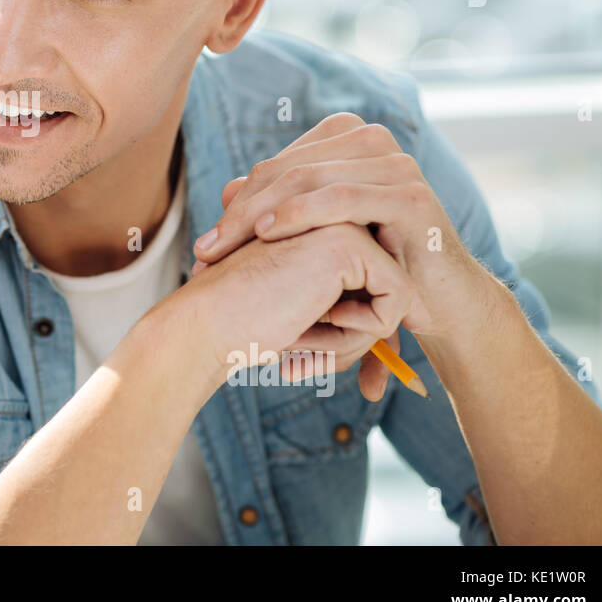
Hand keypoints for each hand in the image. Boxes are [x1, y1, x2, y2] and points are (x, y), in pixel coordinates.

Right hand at [176, 221, 431, 402]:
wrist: (206, 324)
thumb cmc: (247, 329)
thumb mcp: (308, 324)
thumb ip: (344, 330)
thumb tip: (379, 386)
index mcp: (324, 227)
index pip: (374, 292)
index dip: (346, 337)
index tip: (296, 348)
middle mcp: (336, 216)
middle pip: (387, 293)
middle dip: (351, 340)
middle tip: (297, 355)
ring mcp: (342, 222)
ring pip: (394, 300)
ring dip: (350, 340)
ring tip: (296, 336)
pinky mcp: (351, 242)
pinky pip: (396, 304)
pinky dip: (358, 334)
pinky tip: (306, 324)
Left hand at [191, 113, 507, 371]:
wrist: (435, 301)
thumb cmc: (372, 266)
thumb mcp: (317, 235)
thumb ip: (277, 208)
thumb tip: (225, 190)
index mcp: (347, 139)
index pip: (275, 165)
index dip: (237, 202)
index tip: (205, 243)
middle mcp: (372, 140)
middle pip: (285, 170)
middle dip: (240, 213)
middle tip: (205, 251)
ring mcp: (395, 163)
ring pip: (307, 180)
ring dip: (259, 215)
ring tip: (227, 247)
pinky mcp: (409, 194)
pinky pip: (342, 197)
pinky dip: (300, 213)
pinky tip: (270, 233)